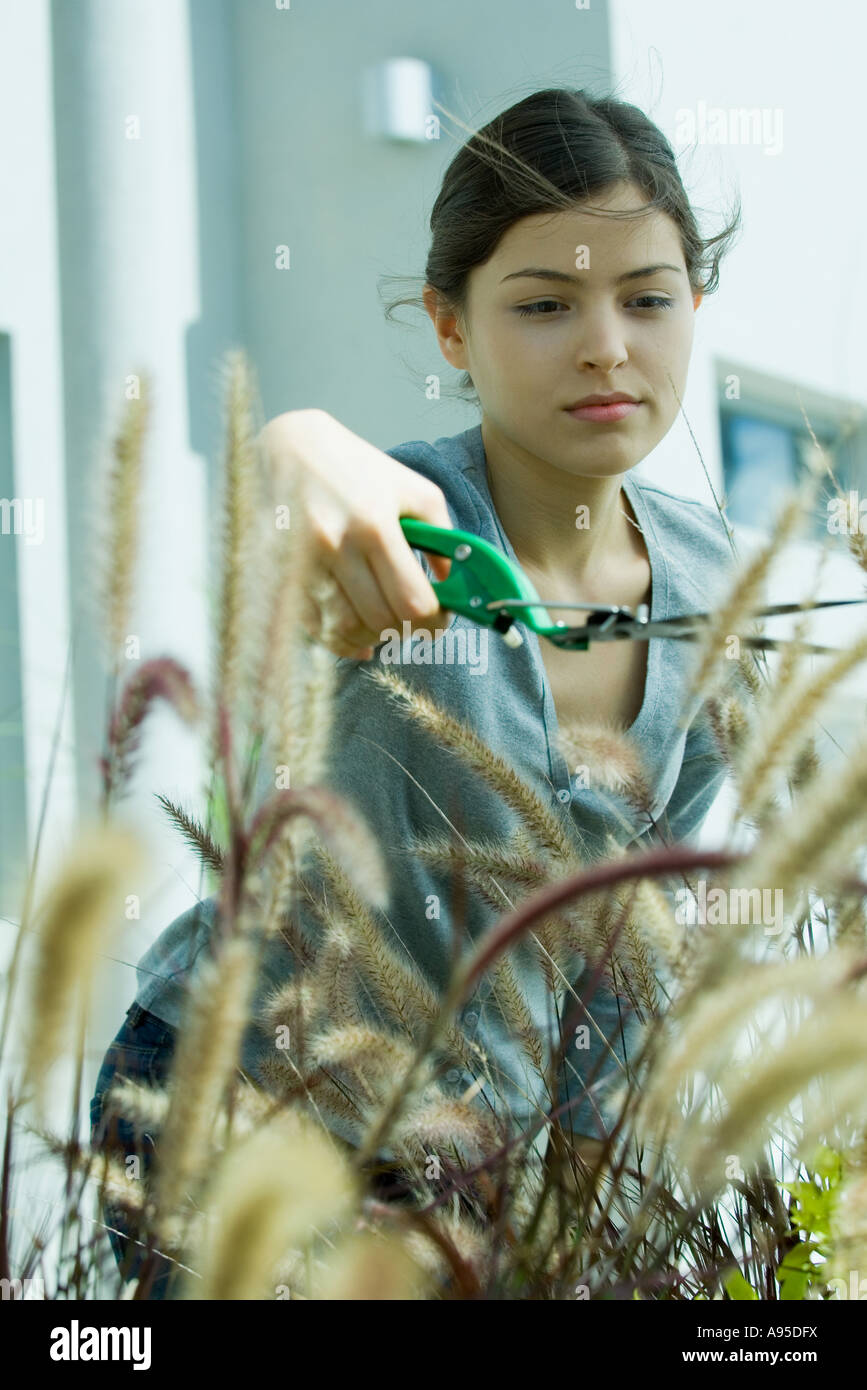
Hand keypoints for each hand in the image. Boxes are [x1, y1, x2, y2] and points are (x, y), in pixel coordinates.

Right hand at [257, 409, 452, 660]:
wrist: (289, 446)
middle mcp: (336, 545)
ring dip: (373, 639)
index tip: (438, 622)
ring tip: (386, 628)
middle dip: (405, 630)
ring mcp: (303, 562)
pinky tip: (357, 637)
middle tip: (413, 624)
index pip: (412, 601)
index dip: (433, 622)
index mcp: (374, 524)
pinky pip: (314, 627)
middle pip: (380, 620)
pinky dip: (341, 641)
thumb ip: (443, 537)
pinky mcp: (280, 572)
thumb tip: (454, 586)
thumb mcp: (412, 489)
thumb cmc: (358, 468)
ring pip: (345, 630)